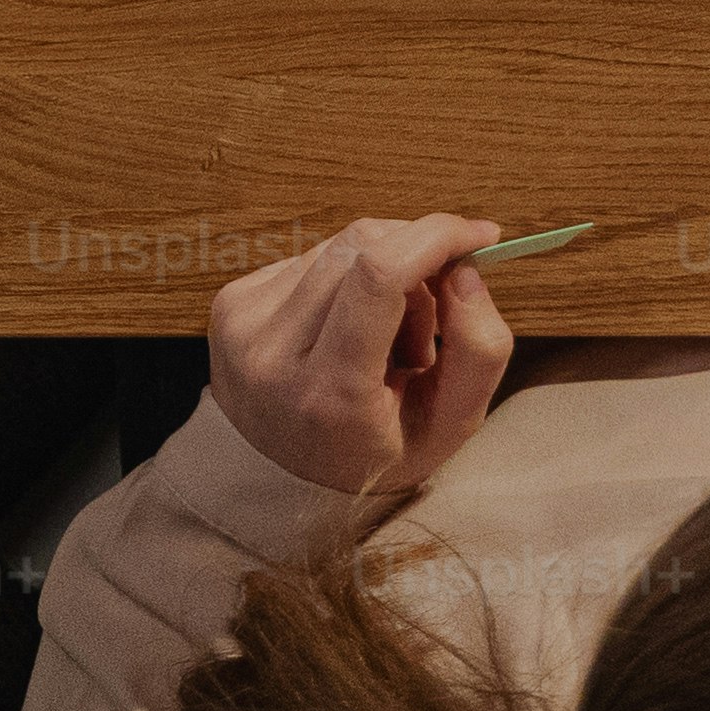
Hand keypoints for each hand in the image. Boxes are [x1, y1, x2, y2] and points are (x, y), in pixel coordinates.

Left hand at [202, 218, 513, 500]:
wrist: (277, 476)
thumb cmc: (372, 452)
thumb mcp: (448, 426)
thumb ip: (479, 351)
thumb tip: (465, 268)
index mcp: (330, 394)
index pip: (378, 278)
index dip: (436, 237)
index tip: (480, 235)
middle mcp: (273, 354)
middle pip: (362, 248)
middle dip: (419, 258)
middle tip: (440, 307)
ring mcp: (242, 324)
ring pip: (338, 246)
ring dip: (384, 272)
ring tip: (388, 338)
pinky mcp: (229, 303)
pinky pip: (308, 258)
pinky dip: (346, 279)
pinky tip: (349, 328)